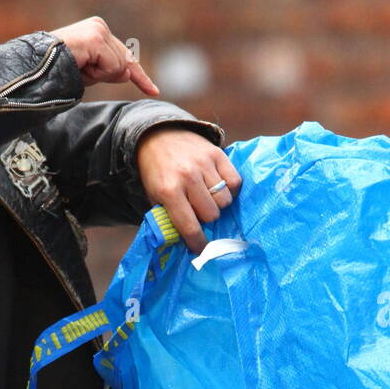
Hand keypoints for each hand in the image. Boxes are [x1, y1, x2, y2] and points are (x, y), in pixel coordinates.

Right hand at [48, 17, 159, 94]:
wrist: (34, 68)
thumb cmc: (54, 71)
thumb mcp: (87, 74)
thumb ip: (109, 72)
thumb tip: (127, 74)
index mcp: (97, 31)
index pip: (124, 56)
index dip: (139, 76)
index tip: (154, 91)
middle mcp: (99, 26)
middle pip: (123, 64)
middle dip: (106, 76)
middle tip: (80, 71)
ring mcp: (99, 30)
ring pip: (118, 67)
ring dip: (98, 76)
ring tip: (76, 68)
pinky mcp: (96, 38)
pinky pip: (111, 67)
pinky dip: (97, 74)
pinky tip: (80, 65)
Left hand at [135, 124, 241, 253]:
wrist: (159, 137)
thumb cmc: (157, 174)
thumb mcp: (154, 198)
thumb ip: (167, 219)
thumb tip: (183, 244)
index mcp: (168, 191)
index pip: (189, 226)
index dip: (198, 243)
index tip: (203, 251)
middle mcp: (188, 177)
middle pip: (212, 214)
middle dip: (206, 218)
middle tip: (198, 211)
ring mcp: (204, 164)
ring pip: (225, 200)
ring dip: (218, 204)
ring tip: (207, 198)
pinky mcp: (217, 154)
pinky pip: (235, 182)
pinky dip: (230, 189)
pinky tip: (219, 188)